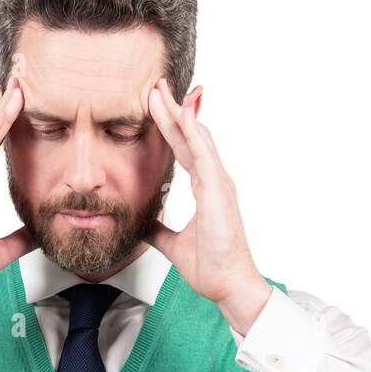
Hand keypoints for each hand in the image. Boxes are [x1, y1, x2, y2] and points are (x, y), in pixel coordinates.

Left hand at [144, 78, 270, 334]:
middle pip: (189, 135)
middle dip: (171, 109)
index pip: (183, 148)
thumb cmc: (211, 267)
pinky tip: (183, 113)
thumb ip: (158, 229)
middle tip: (155, 84)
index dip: (168, 125)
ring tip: (162, 89)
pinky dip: (194, 133)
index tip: (154, 103)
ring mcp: (218, 183)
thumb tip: (142, 223)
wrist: (229, 287)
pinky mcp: (219, 192)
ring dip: (179, 112)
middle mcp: (213, 179)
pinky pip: (204, 156)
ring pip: (197, 138)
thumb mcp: (172, 244)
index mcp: (205, 188)